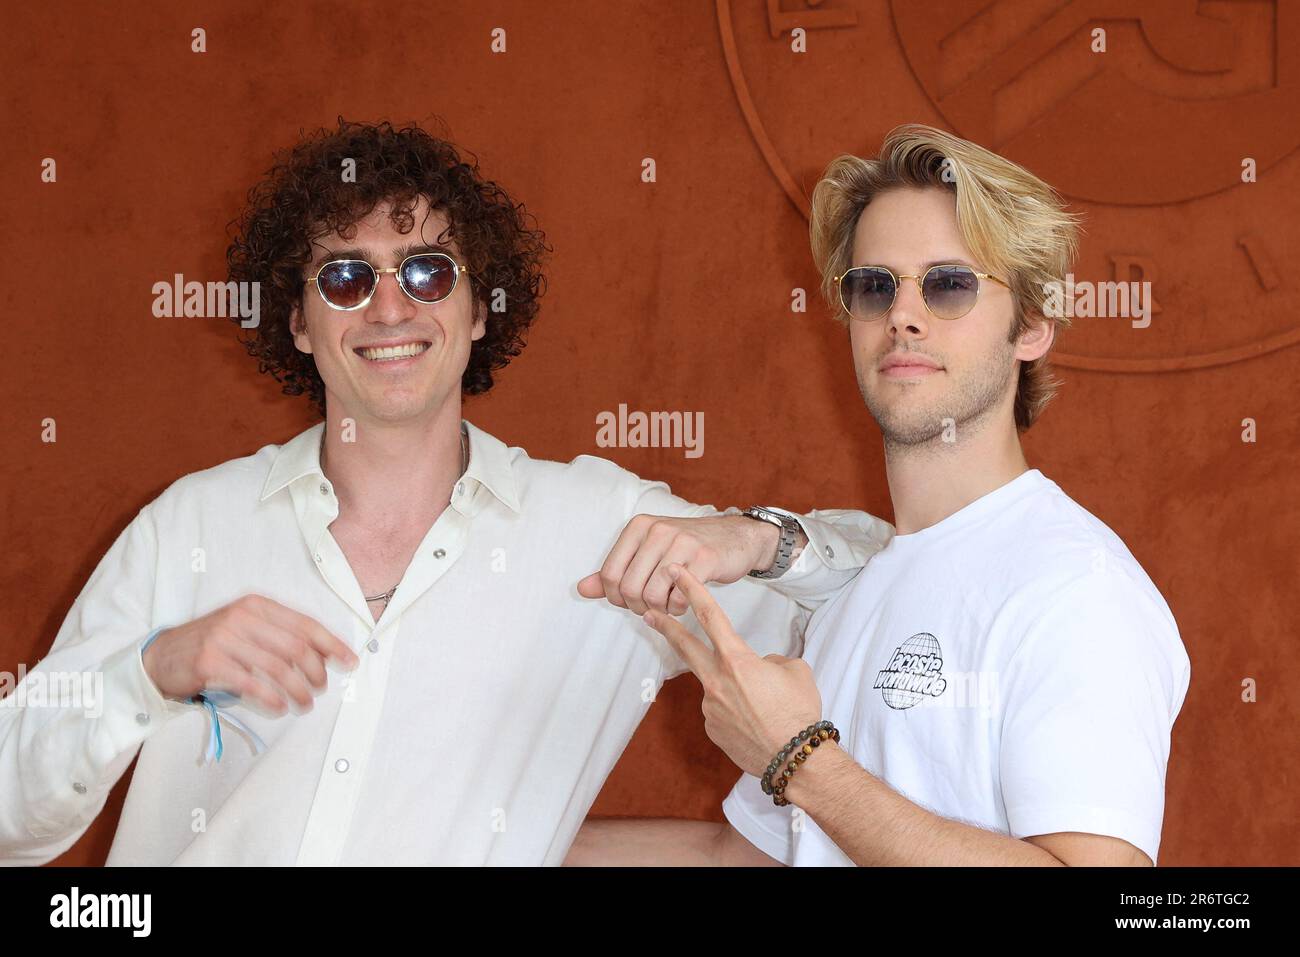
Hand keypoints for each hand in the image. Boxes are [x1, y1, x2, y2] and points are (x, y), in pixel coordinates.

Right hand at [141, 594, 358, 714]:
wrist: (161, 657)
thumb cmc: (213, 645)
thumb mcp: (246, 629)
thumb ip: (280, 636)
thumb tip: (325, 654)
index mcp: (257, 605)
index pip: (306, 624)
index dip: (332, 644)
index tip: (350, 661)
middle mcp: (243, 617)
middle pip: (296, 647)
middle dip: (316, 672)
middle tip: (319, 690)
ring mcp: (224, 638)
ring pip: (278, 668)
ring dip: (297, 691)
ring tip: (304, 704)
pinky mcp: (209, 662)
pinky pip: (252, 683)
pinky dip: (271, 698)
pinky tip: (279, 707)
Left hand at [577, 514, 779, 615]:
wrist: (735, 538)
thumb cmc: (686, 548)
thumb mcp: (647, 553)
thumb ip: (614, 571)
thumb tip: (582, 589)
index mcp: (638, 526)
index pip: (609, 574)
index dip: (615, 598)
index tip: (630, 601)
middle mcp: (658, 530)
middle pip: (629, 588)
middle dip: (637, 607)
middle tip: (651, 606)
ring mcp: (682, 543)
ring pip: (652, 595)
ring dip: (659, 610)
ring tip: (668, 603)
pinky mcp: (705, 558)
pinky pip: (679, 598)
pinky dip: (678, 609)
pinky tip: (683, 601)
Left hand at [641, 563, 821, 776]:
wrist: (795, 759)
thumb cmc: (798, 712)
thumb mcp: (794, 671)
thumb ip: (770, 661)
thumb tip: (759, 666)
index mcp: (737, 661)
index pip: (711, 616)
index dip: (693, 590)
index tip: (677, 573)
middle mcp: (716, 682)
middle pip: (686, 647)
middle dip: (666, 627)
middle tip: (649, 613)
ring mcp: (710, 707)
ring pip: (717, 686)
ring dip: (733, 689)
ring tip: (764, 707)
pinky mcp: (712, 729)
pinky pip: (722, 711)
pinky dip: (736, 712)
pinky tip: (756, 723)